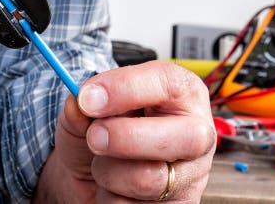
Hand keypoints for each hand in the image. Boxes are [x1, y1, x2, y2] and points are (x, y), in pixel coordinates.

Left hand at [36, 61, 214, 202]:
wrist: (94, 176)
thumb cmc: (102, 133)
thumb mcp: (86, 111)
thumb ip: (82, 105)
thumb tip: (78, 104)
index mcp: (181, 93)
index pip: (167, 82)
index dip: (125, 88)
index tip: (89, 98)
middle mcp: (196, 132)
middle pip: (181, 137)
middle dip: (126, 137)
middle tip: (94, 136)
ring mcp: (192, 174)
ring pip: (150, 178)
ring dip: (110, 172)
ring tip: (103, 163)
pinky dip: (113, 197)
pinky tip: (115, 186)